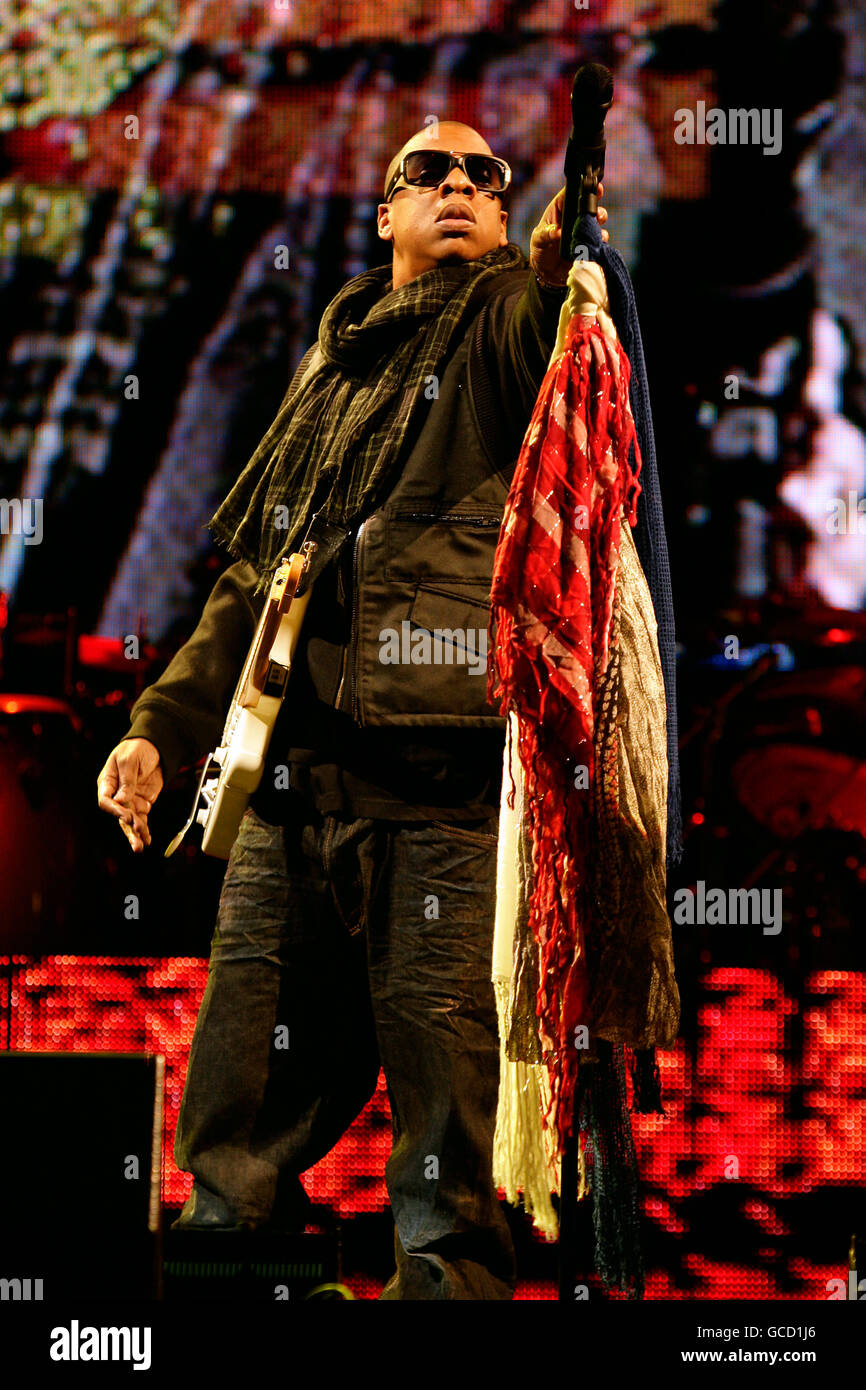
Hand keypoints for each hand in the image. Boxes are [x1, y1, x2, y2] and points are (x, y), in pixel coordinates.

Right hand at [97, 738, 163, 852]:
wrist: (154, 748)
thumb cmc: (136, 749)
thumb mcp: (129, 760)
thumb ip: (126, 781)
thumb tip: (121, 800)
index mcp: (107, 782)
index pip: (106, 801)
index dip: (115, 810)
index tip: (126, 815)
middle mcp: (116, 795)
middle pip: (118, 816)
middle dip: (127, 828)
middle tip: (135, 838)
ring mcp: (129, 800)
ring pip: (130, 821)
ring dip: (136, 833)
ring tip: (141, 845)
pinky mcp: (141, 803)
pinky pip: (141, 819)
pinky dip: (144, 829)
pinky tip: (147, 839)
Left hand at [529, 180, 607, 287]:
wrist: (548, 272)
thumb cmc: (540, 250)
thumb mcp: (538, 240)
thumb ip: (546, 234)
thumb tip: (558, 232)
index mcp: (559, 209)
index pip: (569, 194)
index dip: (579, 187)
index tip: (587, 185)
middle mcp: (573, 216)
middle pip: (588, 203)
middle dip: (595, 202)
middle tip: (595, 208)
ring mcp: (583, 228)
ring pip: (597, 218)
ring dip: (599, 220)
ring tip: (595, 227)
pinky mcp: (590, 242)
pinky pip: (600, 238)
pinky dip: (600, 239)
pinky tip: (596, 243)